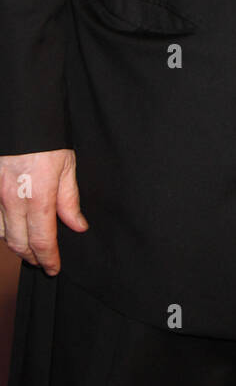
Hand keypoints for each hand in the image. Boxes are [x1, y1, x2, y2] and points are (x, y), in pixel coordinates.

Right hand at [0, 149, 87, 273]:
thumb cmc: (45, 138)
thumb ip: (70, 199)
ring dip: (14, 243)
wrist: (21, 116)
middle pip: (18, 243)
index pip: (42, 240)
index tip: (54, 268)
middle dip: (31, 257)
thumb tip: (78, 226)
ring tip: (28, 245)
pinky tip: (11, 226)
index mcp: (38, 196)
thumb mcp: (66, 166)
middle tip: (43, 261)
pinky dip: (0, 227)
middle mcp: (11, 200)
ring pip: (0, 233)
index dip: (49, 259)